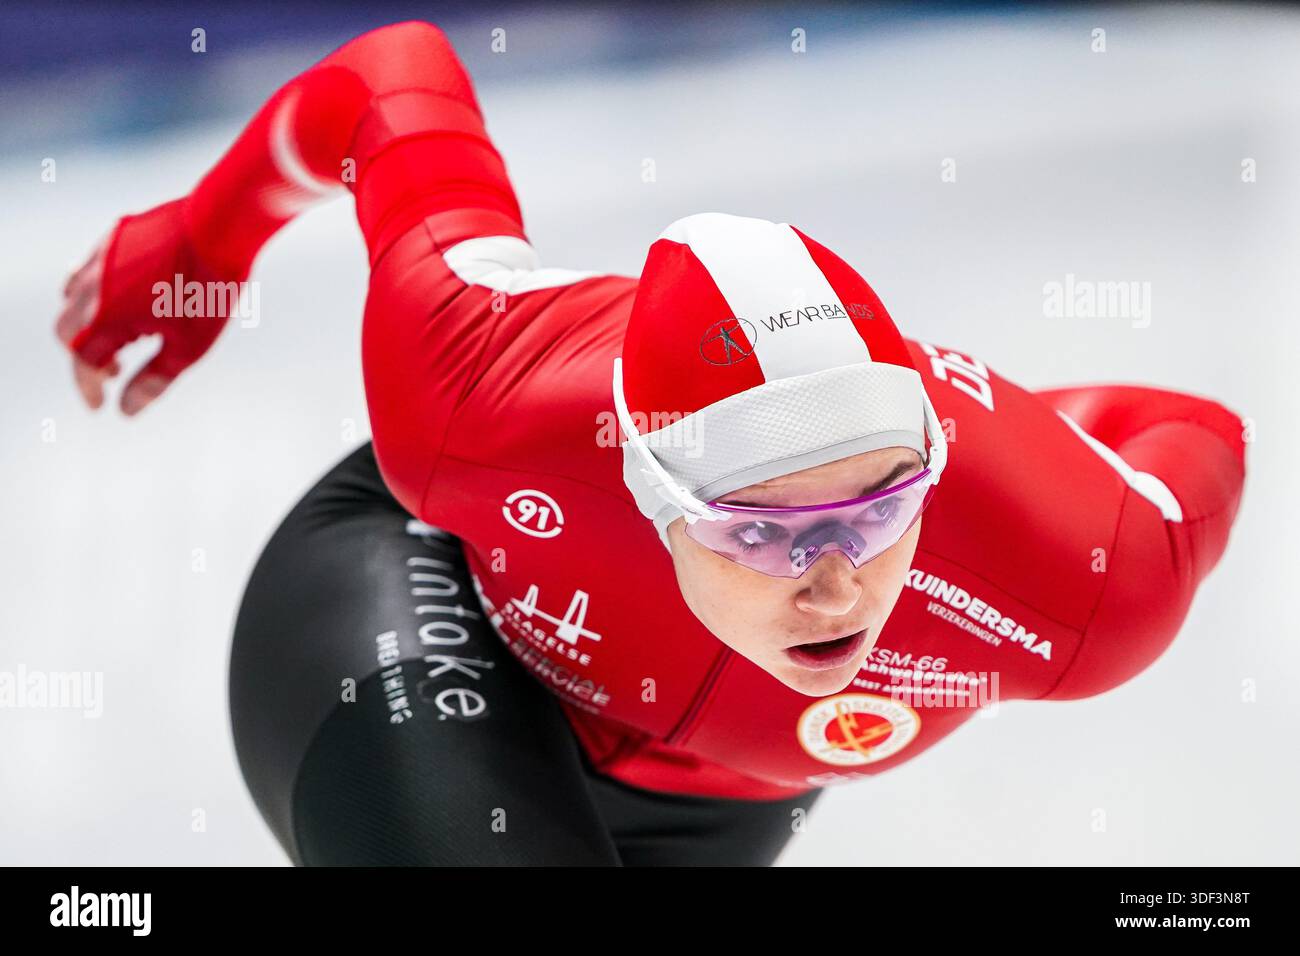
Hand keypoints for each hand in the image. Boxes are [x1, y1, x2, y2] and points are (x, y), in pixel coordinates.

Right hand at [55, 199, 244, 415]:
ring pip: (73, 297)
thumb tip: (126, 409)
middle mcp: (93, 286)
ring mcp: (101, 257)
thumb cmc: (208, 292)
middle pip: (68, 330)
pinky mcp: (114, 236)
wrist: (220, 227)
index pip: (83, 362)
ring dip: (85, 323)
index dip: (89, 388)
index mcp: (106, 317)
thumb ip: (154, 379)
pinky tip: (117, 296)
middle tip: (114, 372)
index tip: (100, 405)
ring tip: (117, 336)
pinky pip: (88, 269)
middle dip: (84, 357)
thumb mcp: (189, 347)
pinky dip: (92, 293)